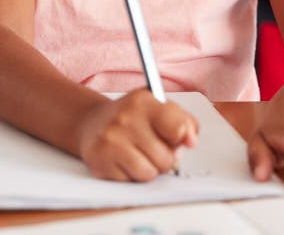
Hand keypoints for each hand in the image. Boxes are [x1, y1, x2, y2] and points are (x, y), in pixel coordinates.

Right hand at [77, 88, 197, 181]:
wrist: (92, 122)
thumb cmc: (133, 117)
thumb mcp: (159, 108)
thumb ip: (184, 122)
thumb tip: (191, 142)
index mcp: (144, 101)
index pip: (178, 128)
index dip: (181, 138)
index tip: (175, 137)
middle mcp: (125, 119)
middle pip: (166, 158)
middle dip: (164, 158)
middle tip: (153, 148)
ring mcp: (110, 141)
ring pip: (149, 174)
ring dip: (148, 169)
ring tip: (138, 155)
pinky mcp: (99, 161)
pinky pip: (130, 182)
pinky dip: (130, 175)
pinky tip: (122, 160)